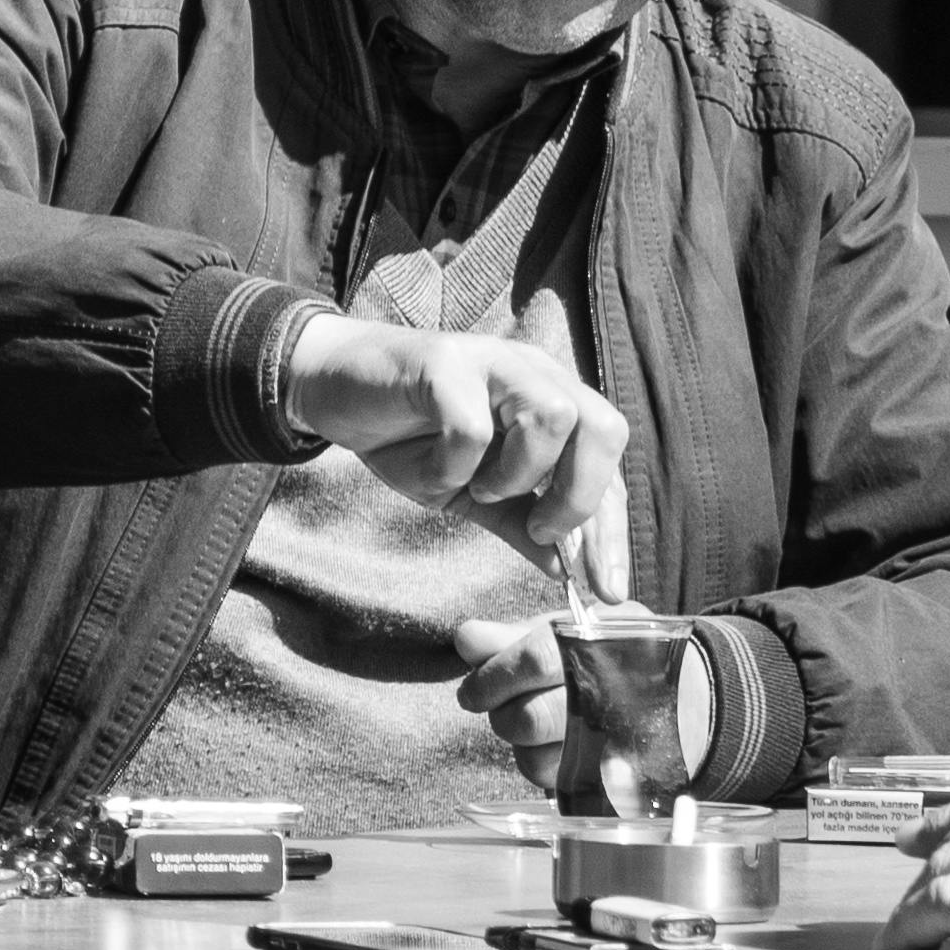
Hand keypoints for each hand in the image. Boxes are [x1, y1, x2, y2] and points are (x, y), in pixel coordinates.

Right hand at [284, 308, 629, 585]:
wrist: (336, 389)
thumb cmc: (412, 438)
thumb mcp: (471, 494)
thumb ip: (519, 523)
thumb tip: (563, 569)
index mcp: (552, 402)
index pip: (609, 461)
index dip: (613, 529)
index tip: (606, 587)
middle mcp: (534, 374)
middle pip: (603, 427)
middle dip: (580, 497)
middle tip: (538, 529)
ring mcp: (492, 362)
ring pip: (553, 416)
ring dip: (521, 474)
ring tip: (481, 489)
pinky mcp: (443, 363)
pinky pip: (471, 425)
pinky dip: (456, 466)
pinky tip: (436, 471)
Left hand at [455, 614, 715, 794]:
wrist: (696, 696)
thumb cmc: (623, 654)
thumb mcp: (577, 629)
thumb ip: (514, 636)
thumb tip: (464, 637)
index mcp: (598, 648)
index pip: (532, 661)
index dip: (492, 677)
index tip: (472, 688)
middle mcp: (606, 699)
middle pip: (525, 719)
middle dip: (497, 714)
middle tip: (495, 703)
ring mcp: (610, 744)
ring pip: (533, 760)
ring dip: (519, 743)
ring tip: (531, 719)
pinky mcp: (610, 778)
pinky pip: (554, 782)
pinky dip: (543, 764)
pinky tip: (552, 743)